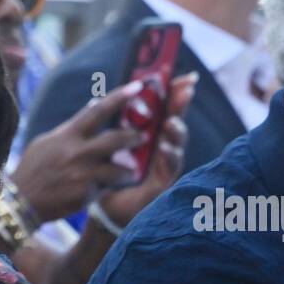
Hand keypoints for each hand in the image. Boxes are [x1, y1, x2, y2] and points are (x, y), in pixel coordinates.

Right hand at [13, 81, 149, 221]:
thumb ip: (71, 127)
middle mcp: (77, 153)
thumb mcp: (46, 142)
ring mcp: (83, 175)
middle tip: (141, 137)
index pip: (98, 110)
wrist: (20, 204)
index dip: (120, 97)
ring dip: (129, 168)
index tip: (139, 86)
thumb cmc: (32, 170)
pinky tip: (105, 188)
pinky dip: (109, 187)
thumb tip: (93, 106)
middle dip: (134, 137)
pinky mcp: (86, 195)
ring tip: (131, 169)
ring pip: (120, 168)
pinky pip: (107, 188)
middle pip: (117, 139)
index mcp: (67, 136)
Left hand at [97, 72, 197, 229]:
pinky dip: (168, 157)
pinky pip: (169, 168)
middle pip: (174, 120)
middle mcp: (161, 146)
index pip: (164, 108)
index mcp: (149, 133)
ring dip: (175, 131)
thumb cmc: (108, 175)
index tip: (184, 75)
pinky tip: (165, 148)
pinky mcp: (162, 183)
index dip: (175, 92)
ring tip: (171, 122)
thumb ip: (111, 127)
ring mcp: (164, 164)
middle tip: (185, 89)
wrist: (104, 208)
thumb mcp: (107, 147)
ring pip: (175, 143)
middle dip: (181, 105)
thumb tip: (98, 100)